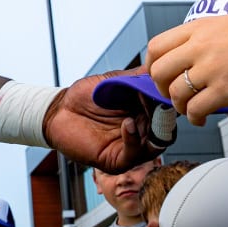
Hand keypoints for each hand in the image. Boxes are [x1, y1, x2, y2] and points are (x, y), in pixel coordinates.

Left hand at [44, 69, 165, 172]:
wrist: (58, 111)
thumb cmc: (84, 96)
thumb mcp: (112, 81)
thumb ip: (135, 77)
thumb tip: (157, 66)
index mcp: (144, 112)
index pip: (168, 109)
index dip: (169, 98)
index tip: (166, 85)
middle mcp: (142, 130)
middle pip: (167, 127)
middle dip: (166, 113)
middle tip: (160, 99)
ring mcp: (131, 146)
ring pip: (157, 144)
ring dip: (155, 127)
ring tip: (145, 111)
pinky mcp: (117, 159)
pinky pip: (134, 154)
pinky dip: (134, 139)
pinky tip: (127, 124)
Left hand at [146, 12, 227, 125]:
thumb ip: (207, 35)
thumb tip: (194, 47)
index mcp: (200, 28)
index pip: (158, 45)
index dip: (153, 63)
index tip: (158, 73)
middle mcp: (200, 46)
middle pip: (159, 70)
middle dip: (161, 86)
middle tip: (171, 93)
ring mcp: (211, 69)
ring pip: (175, 92)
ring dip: (179, 105)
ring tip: (190, 108)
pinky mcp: (225, 91)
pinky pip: (195, 109)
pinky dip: (194, 117)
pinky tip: (201, 118)